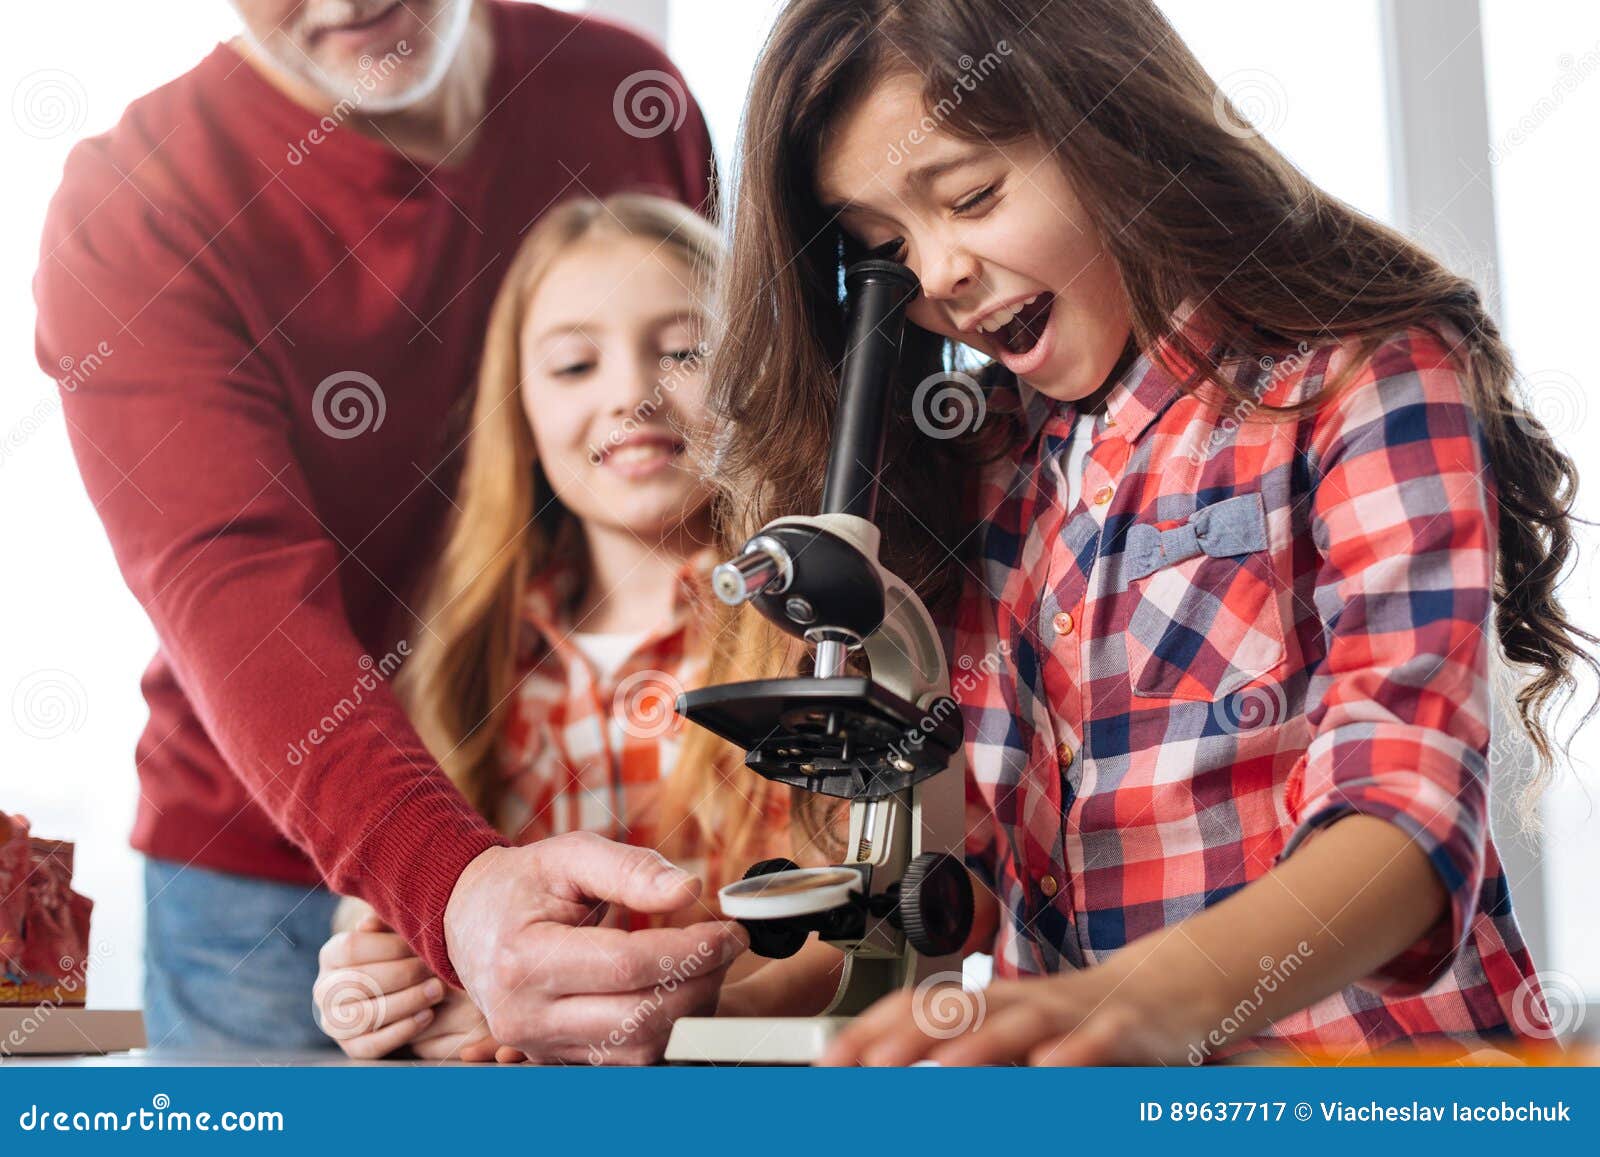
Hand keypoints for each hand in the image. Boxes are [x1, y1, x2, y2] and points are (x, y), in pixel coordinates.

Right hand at [316, 913, 524, 1061]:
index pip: (351, 948)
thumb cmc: (399, 955)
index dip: (389, 946)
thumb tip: (374, 921)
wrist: (396, 994)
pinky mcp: (350, 1048)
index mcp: (331, 955)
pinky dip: (401, 1031)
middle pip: (359, 982)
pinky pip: (372, 1046)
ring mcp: (333, 1022)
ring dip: (405, 1002)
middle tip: (435, 971)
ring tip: (437, 991)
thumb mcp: (391, 935)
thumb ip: (387, 924)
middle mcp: (324, 990)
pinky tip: (427, 1016)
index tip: (421, 944)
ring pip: (365, 1015)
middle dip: (403, 976)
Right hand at [443, 831, 748, 1064]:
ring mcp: (538, 1045)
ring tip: (705, 966)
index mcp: (524, 959)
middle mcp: (526, 1015)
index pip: (627, 966)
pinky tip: (678, 990)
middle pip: (639, 1017)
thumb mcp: (568, 855)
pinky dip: (662, 1028)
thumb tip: (689, 889)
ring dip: (688, 1011)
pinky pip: (623, 1057)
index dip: (690, 951)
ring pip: (637, 1048)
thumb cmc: (520, 884)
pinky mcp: (554, 1057)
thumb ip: (631, 868)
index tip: (731, 931)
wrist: (467, 920)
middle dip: (700, 982)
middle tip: (726, 946)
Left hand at [817, 960, 1205, 1066]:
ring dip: (977, 1047)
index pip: (917, 1008)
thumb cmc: (1081, 1022)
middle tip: (866, 1068)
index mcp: (990, 1004)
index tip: (828, 1063)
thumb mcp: (1015, 1039)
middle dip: (907, 1038)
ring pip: (1018, 1023)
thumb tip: (889, 1075)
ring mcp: (1071, 1014)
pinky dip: (1074, 1055)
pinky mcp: (1124, 1030)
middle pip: (957, 1010)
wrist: (1168, 990)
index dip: (870, 1031)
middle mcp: (1022, 1002)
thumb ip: (963, 1057)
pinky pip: (1097, 1040)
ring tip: (938, 1073)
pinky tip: (1051, 1071)